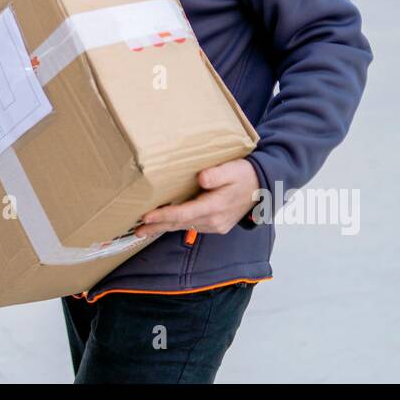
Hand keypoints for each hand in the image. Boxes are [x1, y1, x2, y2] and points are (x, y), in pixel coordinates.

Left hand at [134, 158, 259, 238]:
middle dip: (157, 227)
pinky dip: (176, 226)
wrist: (262, 187)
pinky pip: (192, 227)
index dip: (163, 216)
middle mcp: (213, 221)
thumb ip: (217, 174)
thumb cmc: (244, 175)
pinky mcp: (216, 226)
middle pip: (179, 224)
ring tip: (144, 230)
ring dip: (164, 228)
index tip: (146, 216)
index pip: (183, 214)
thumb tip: (202, 178)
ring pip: (184, 227)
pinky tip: (164, 225)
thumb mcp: (233, 170)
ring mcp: (215, 226)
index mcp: (215, 206)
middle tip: (136, 230)